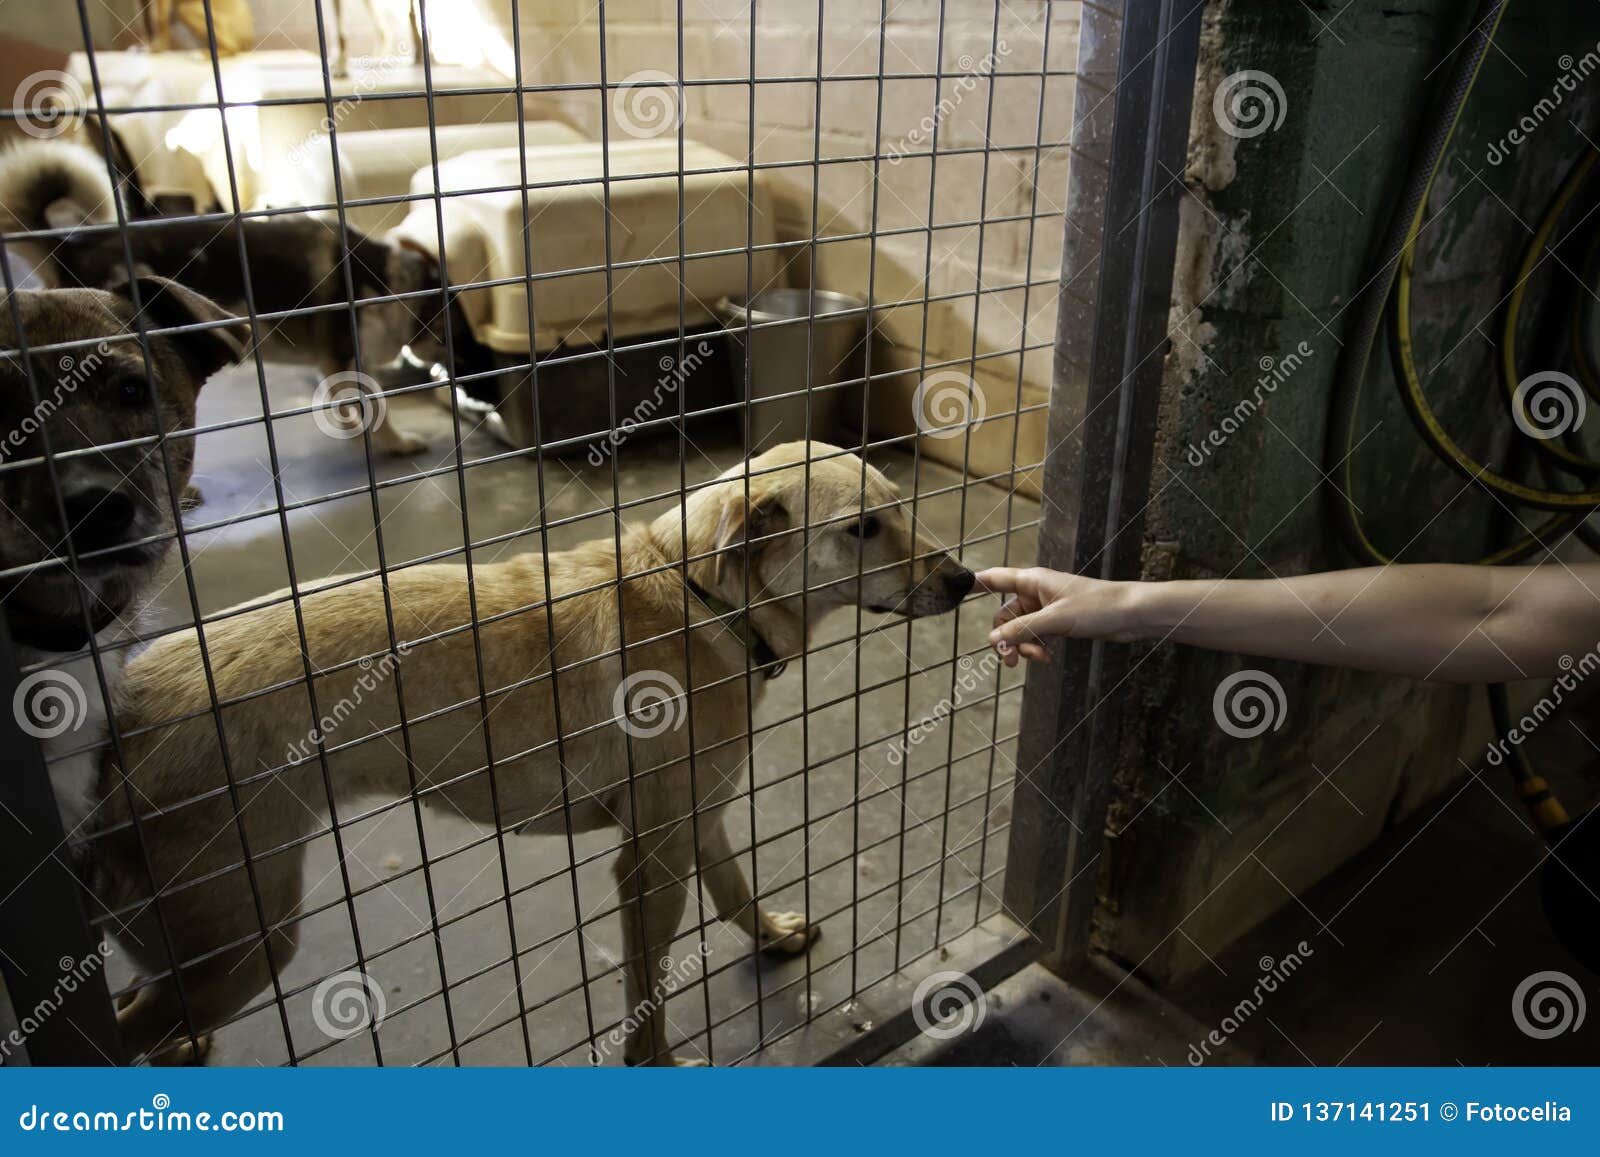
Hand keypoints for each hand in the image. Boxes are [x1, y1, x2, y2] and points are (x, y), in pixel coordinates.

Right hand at [975, 567, 1136, 665]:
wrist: (1131, 615)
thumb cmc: (1098, 607)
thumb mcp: (1056, 620)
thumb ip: (1022, 629)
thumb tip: (993, 639)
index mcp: (1032, 581)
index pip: (994, 578)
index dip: (973, 582)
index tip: (952, 587)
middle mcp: (1036, 592)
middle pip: (1005, 615)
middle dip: (1006, 637)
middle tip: (1010, 660)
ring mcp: (1047, 608)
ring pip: (1020, 630)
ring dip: (1023, 647)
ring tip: (1037, 660)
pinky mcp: (1059, 622)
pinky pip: (1036, 637)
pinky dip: (1036, 648)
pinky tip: (1046, 658)